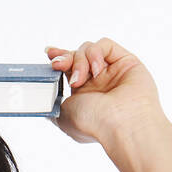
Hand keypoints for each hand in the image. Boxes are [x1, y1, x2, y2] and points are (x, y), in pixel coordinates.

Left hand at [44, 38, 164, 146]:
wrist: (119, 126)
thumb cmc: (92, 124)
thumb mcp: (62, 116)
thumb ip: (53, 104)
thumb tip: (45, 98)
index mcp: (84, 95)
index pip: (69, 69)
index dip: (59, 58)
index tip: (49, 54)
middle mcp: (98, 83)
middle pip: (77, 56)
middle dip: (65, 58)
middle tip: (58, 65)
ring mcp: (112, 72)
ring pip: (89, 50)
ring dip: (79, 61)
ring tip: (80, 79)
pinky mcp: (126, 62)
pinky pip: (105, 45)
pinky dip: (96, 53)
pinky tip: (96, 70)